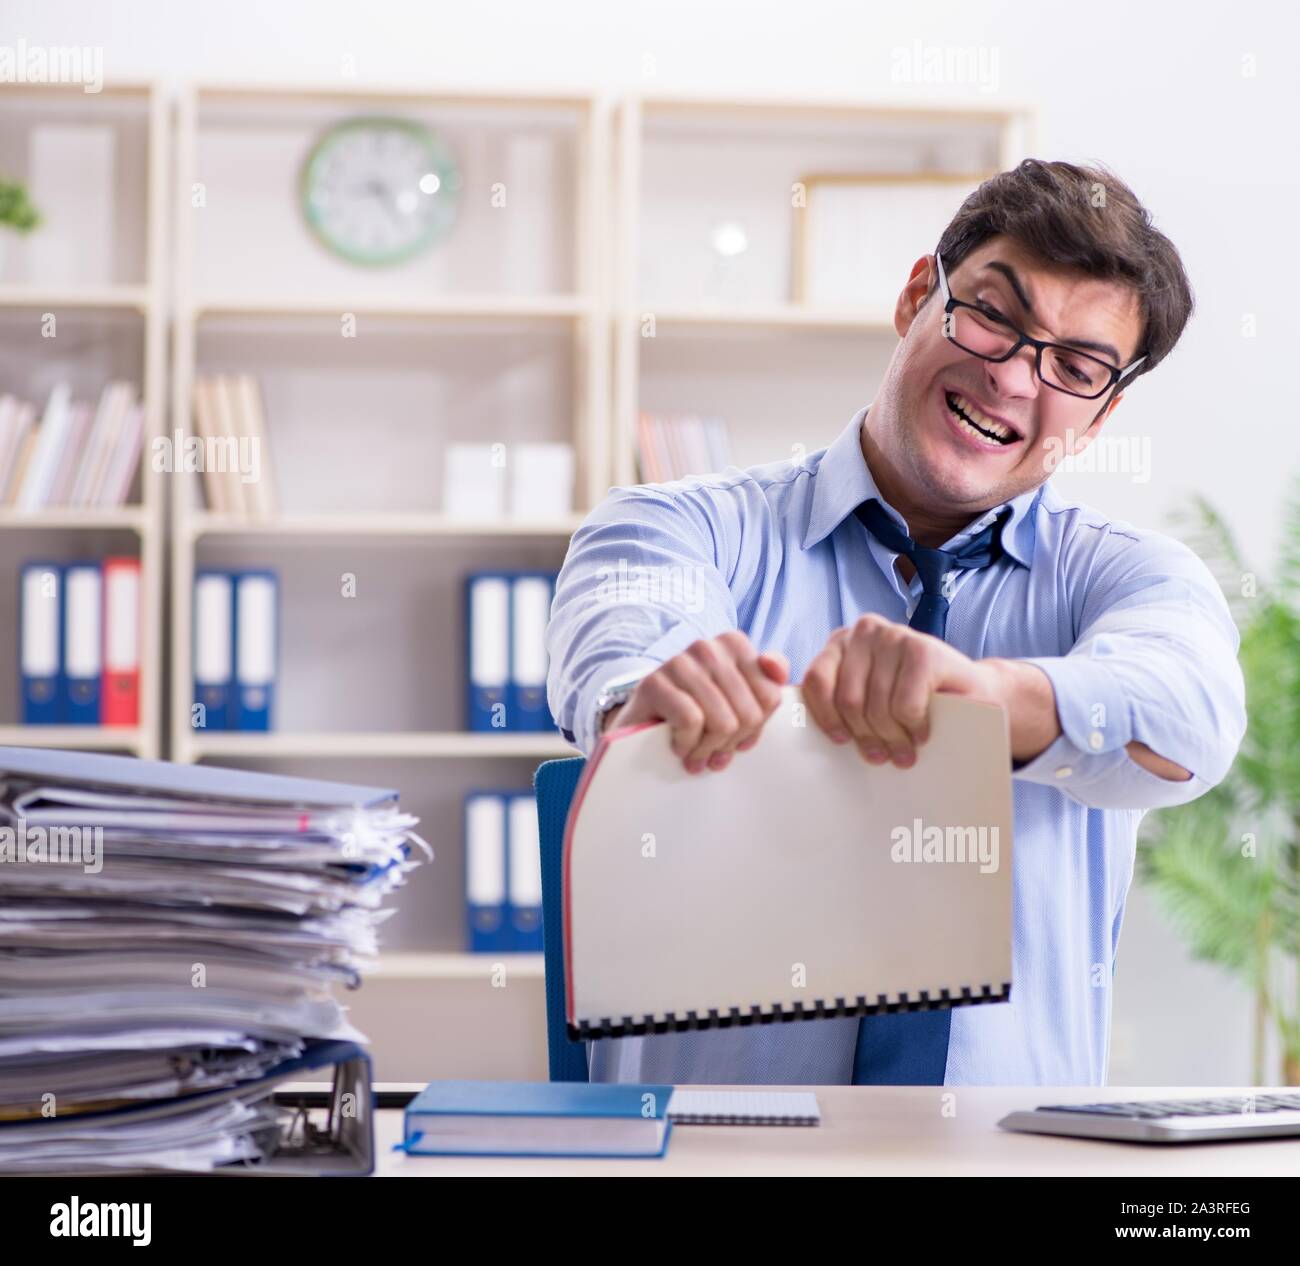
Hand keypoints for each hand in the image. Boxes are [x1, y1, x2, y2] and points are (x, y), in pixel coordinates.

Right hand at [601, 631, 788, 773]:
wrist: (642, 726)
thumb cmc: (696, 714)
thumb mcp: (738, 700)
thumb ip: (767, 682)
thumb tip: (778, 669)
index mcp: (734, 644)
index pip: (770, 698)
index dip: (754, 729)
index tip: (736, 736)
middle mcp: (708, 646)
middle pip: (748, 713)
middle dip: (730, 743)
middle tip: (713, 752)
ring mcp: (679, 662)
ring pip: (722, 722)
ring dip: (708, 749)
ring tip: (696, 754)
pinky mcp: (654, 683)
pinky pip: (691, 722)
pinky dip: (687, 744)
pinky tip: (678, 746)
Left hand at [800, 614, 1004, 766]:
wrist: (976, 694)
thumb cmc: (915, 699)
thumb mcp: (869, 696)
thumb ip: (841, 702)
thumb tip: (809, 736)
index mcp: (842, 643)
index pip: (816, 682)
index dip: (827, 718)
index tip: (842, 741)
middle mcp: (864, 631)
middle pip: (848, 700)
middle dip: (866, 736)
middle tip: (881, 757)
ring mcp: (895, 636)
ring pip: (877, 707)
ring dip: (892, 739)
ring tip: (903, 753)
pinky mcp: (924, 651)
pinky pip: (905, 706)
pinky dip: (914, 727)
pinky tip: (922, 733)